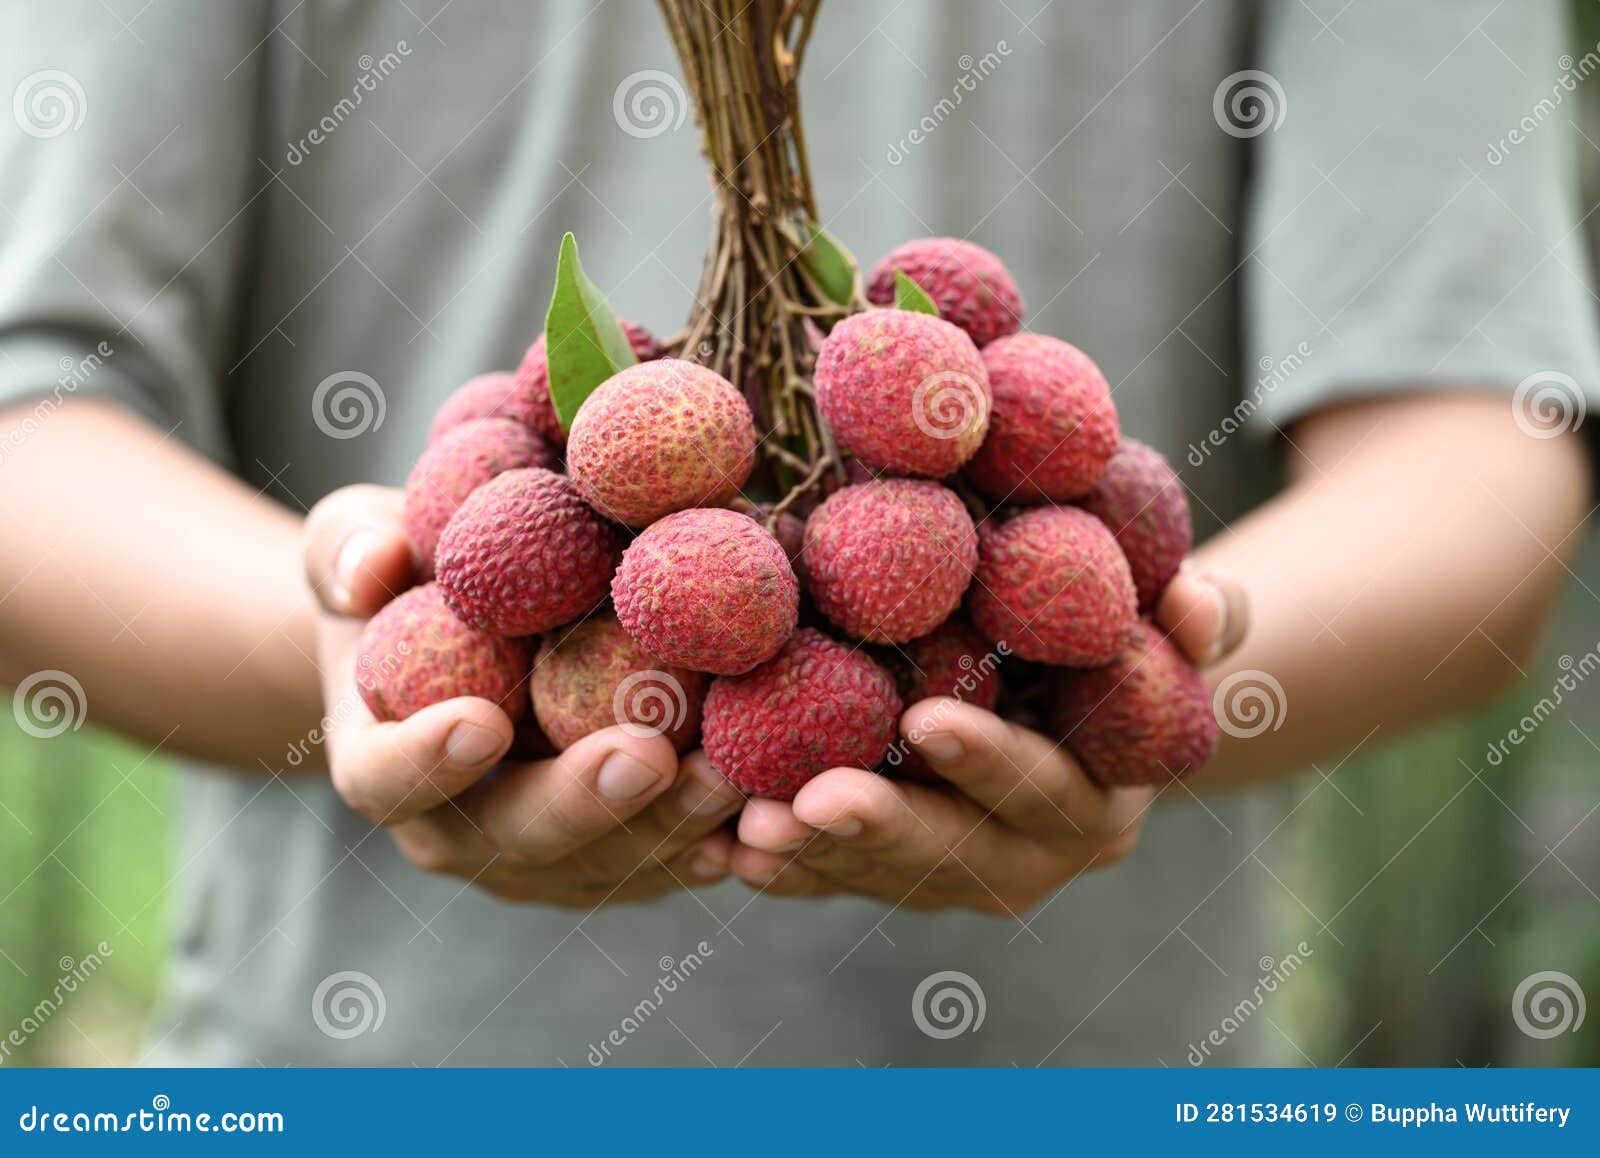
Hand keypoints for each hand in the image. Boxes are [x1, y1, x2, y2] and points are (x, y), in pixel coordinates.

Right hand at [304, 485, 742, 906]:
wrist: (464, 634)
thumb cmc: (404, 575)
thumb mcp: (354, 540)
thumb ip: (350, 550)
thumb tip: (373, 564)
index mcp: (381, 761)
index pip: (387, 780)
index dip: (427, 762)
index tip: (480, 720)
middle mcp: (460, 832)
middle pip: (517, 837)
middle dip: (583, 805)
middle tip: (643, 758)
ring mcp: (546, 857)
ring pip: (609, 862)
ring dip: (672, 826)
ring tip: (731, 775)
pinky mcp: (622, 856)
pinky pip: (671, 859)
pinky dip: (718, 838)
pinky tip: (767, 809)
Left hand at [729, 564, 1248, 914]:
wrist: (1082, 714)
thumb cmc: (1118, 653)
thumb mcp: (1166, 635)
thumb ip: (1197, 623)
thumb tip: (1196, 600)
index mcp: (1097, 803)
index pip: (1044, 788)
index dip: (989, 761)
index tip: (924, 721)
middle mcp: (1031, 858)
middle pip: (954, 854)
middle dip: (882, 831)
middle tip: (808, 801)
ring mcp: (958, 880)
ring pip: (884, 878)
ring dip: (816, 860)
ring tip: (746, 828)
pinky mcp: (898, 880)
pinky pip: (837, 886)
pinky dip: (784, 875)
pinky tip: (722, 851)